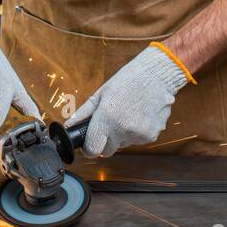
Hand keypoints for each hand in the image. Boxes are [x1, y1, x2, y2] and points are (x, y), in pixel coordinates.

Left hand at [67, 45, 189, 156]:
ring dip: (121, 135)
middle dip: (104, 142)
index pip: (92, 149)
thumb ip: (83, 112)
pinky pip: (137, 140)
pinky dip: (135, 132)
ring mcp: (138, 135)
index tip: (89, 144)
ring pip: (122, 145)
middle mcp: (122, 129)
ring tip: (127, 114)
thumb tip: (69, 125)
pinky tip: (138, 116)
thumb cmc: (128, 80)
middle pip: (107, 151)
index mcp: (107, 118)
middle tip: (108, 125)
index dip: (88, 148)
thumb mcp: (101, 93)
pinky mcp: (151, 136)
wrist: (157, 76)